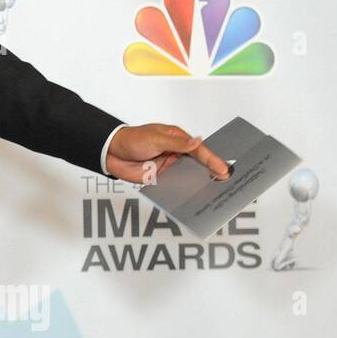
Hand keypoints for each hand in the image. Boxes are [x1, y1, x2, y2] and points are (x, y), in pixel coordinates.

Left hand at [105, 123, 230, 184]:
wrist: (110, 153)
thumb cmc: (131, 139)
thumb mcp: (155, 139)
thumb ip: (177, 144)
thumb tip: (198, 141)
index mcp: (177, 139)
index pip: (198, 150)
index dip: (211, 160)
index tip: (223, 169)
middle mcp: (176, 153)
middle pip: (197, 164)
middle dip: (210, 173)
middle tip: (226, 182)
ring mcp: (169, 166)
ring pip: (188, 176)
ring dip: (198, 184)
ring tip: (214, 193)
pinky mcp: (161, 178)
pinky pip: (175, 186)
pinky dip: (183, 191)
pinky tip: (193, 198)